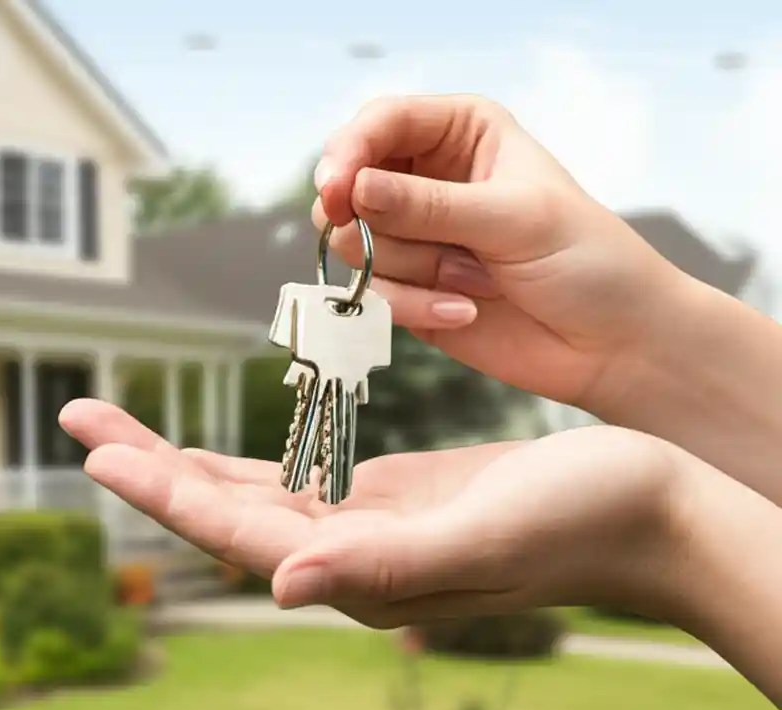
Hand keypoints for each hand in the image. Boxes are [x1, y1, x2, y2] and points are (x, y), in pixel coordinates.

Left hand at [60, 399, 688, 627]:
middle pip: (220, 512)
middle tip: (78, 417)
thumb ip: (386, 566)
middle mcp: (346, 558)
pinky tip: (202, 452)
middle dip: (146, 466)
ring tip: (114, 424)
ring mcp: (362, 530)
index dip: (162, 492)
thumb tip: (280, 585)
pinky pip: (289, 482)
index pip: (236, 530)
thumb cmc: (581, 521)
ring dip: (176, 460)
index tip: (97, 451)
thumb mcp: (484, 535)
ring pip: (244, 495)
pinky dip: (235, 462)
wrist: (644, 511)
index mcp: (360, 572)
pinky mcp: (383, 500)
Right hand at [311, 94, 693, 409]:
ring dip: (411, 268)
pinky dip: (411, 306)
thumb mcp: (514, 219)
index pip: (380, 123)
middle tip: (378, 237)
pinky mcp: (406, 289)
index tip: (337, 190)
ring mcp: (413, 238)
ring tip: (475, 279)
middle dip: (371, 219)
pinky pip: (368, 293)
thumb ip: (430, 205)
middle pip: (349, 184)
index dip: (350, 152)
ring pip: (352, 242)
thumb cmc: (589, 262)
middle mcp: (427, 180)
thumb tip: (355, 190)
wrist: (613, 345)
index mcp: (460, 134)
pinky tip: (464, 309)